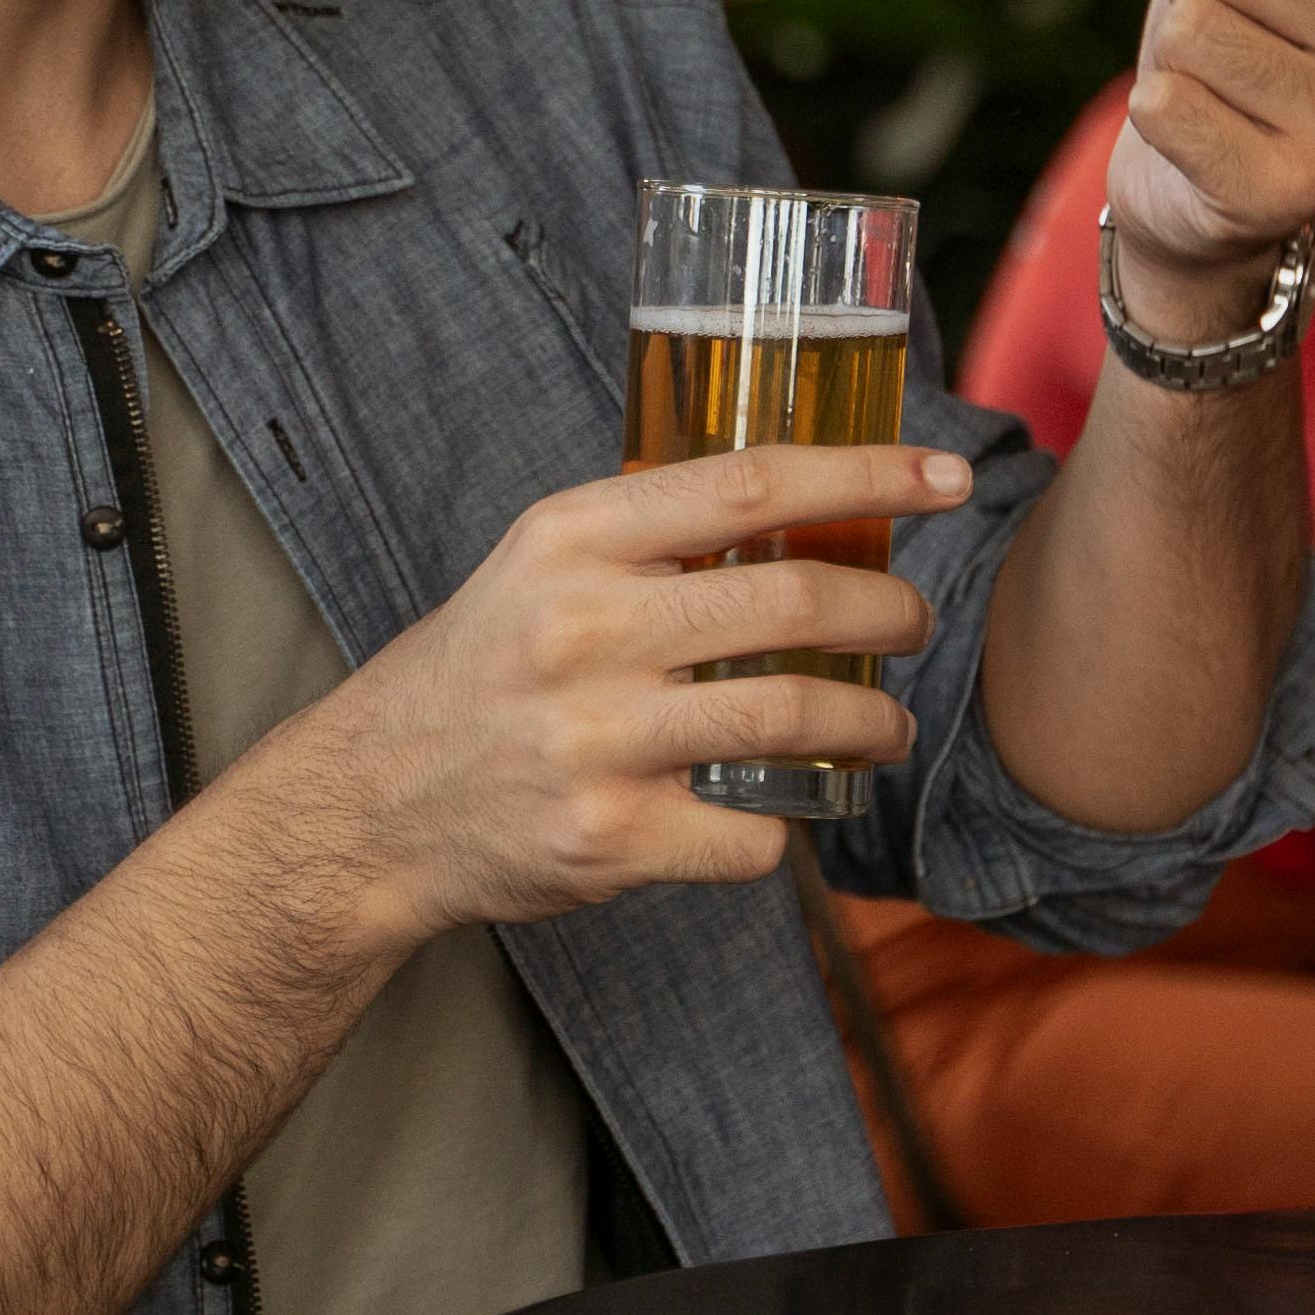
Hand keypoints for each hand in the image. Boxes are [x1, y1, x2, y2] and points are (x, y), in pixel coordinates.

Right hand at [246, 443, 972, 944]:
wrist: (367, 808)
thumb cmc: (481, 673)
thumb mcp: (542, 568)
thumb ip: (656, 537)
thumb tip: (815, 504)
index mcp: (572, 539)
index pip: (752, 483)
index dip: (868, 475)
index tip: (947, 478)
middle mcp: (582, 630)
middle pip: (796, 600)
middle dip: (890, 610)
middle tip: (915, 621)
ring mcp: (596, 741)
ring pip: (794, 717)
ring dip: (872, 721)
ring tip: (887, 724)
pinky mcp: (609, 839)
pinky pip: (753, 834)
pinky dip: (787, 826)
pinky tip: (782, 812)